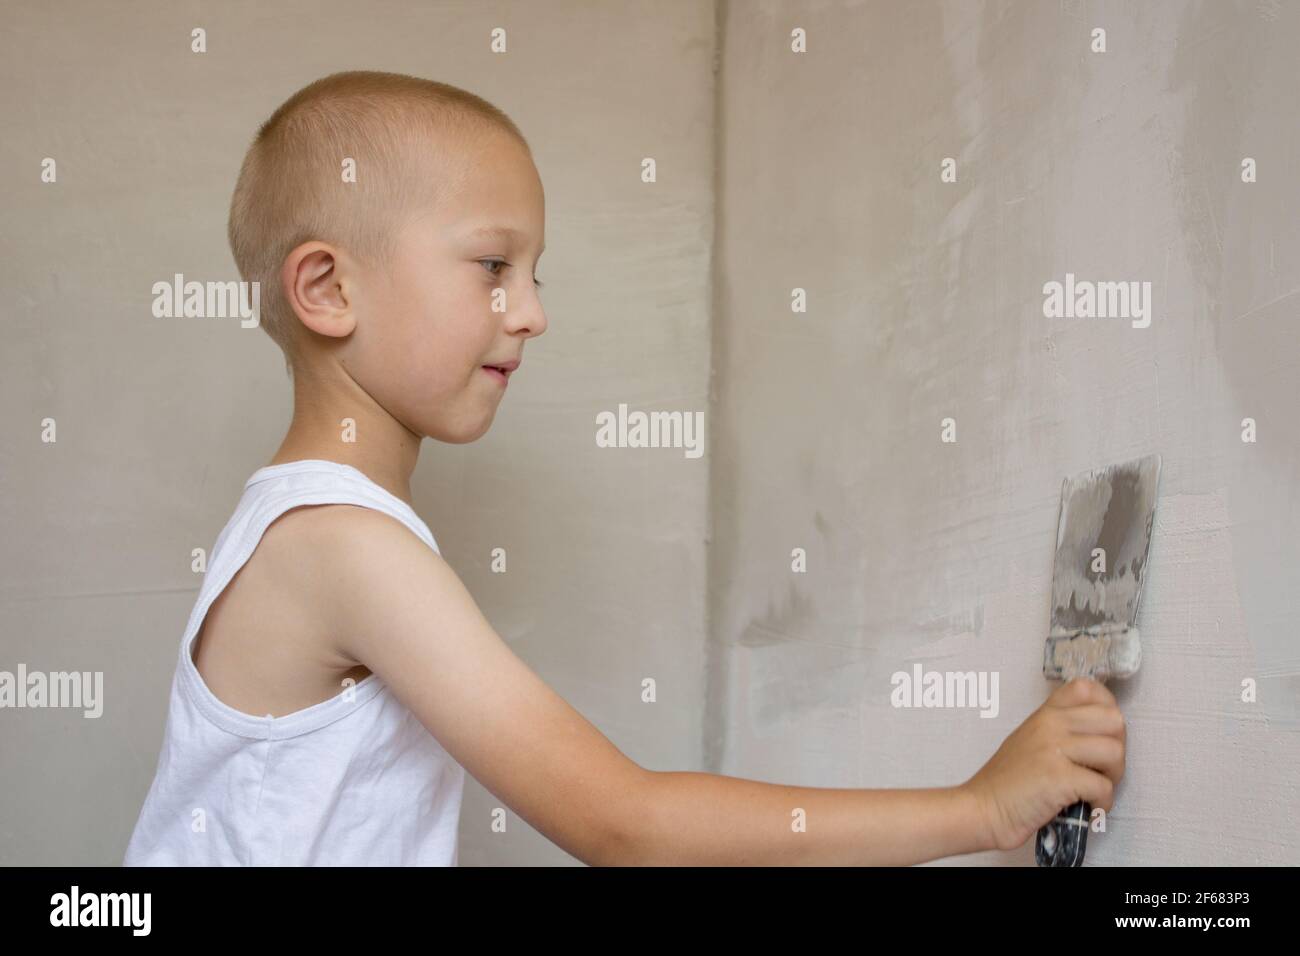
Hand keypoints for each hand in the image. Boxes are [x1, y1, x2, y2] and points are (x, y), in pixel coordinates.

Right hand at [962, 677, 1125, 851]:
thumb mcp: (1029, 740)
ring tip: (1094, 789)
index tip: (1102, 734)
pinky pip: (1104, 786)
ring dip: (1113, 777)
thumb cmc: (1007, 782)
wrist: (983, 809)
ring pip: (1114, 752)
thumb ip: (1058, 730)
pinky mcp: (1059, 778)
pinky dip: (1102, 802)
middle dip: (1117, 748)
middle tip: (1102, 768)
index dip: (1107, 708)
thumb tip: (1099, 735)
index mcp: (1044, 714)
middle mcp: (1050, 725)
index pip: (1087, 688)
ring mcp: (1054, 749)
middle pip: (1113, 720)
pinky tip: (1088, 807)